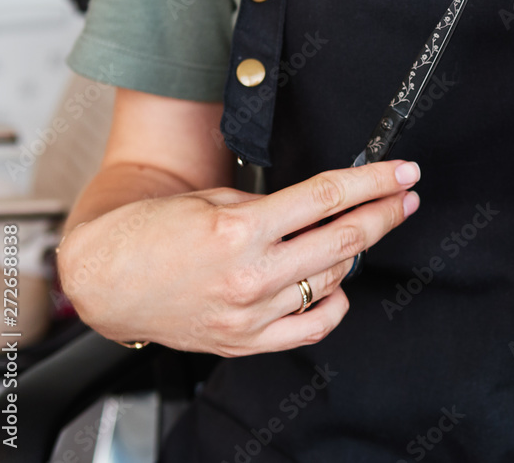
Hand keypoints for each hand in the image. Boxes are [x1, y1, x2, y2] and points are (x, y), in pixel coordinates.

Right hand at [57, 160, 420, 355]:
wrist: (107, 277)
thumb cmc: (153, 230)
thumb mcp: (215, 199)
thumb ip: (273, 207)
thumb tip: (326, 208)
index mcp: (239, 229)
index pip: (327, 197)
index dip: (373, 182)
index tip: (402, 173)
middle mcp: (250, 274)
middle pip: (343, 239)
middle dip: (385, 213)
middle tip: (406, 197)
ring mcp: (250, 313)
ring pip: (332, 280)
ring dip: (353, 252)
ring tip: (353, 233)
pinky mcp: (246, 340)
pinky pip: (313, 326)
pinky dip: (335, 302)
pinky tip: (336, 283)